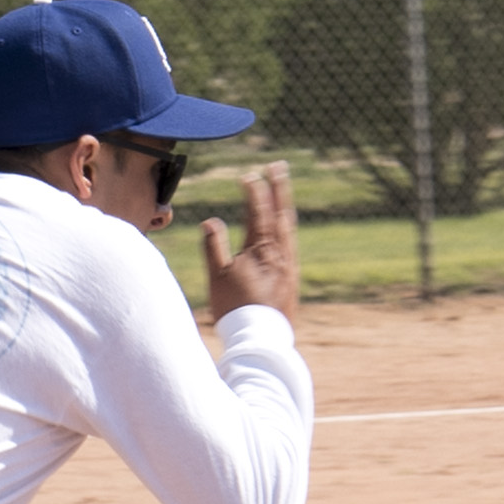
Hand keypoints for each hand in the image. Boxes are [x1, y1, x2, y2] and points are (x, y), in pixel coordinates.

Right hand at [201, 160, 300, 330]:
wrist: (261, 336)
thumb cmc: (235, 308)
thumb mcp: (218, 277)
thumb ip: (214, 246)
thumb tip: (211, 221)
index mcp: (261, 249)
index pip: (258, 212)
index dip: (254, 191)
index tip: (249, 176)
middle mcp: (280, 251)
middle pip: (280, 211)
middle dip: (279, 187)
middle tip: (278, 167)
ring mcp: (289, 262)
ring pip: (288, 225)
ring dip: (285, 204)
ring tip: (283, 190)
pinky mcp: (292, 274)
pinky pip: (291, 241)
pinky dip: (287, 226)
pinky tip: (286, 225)